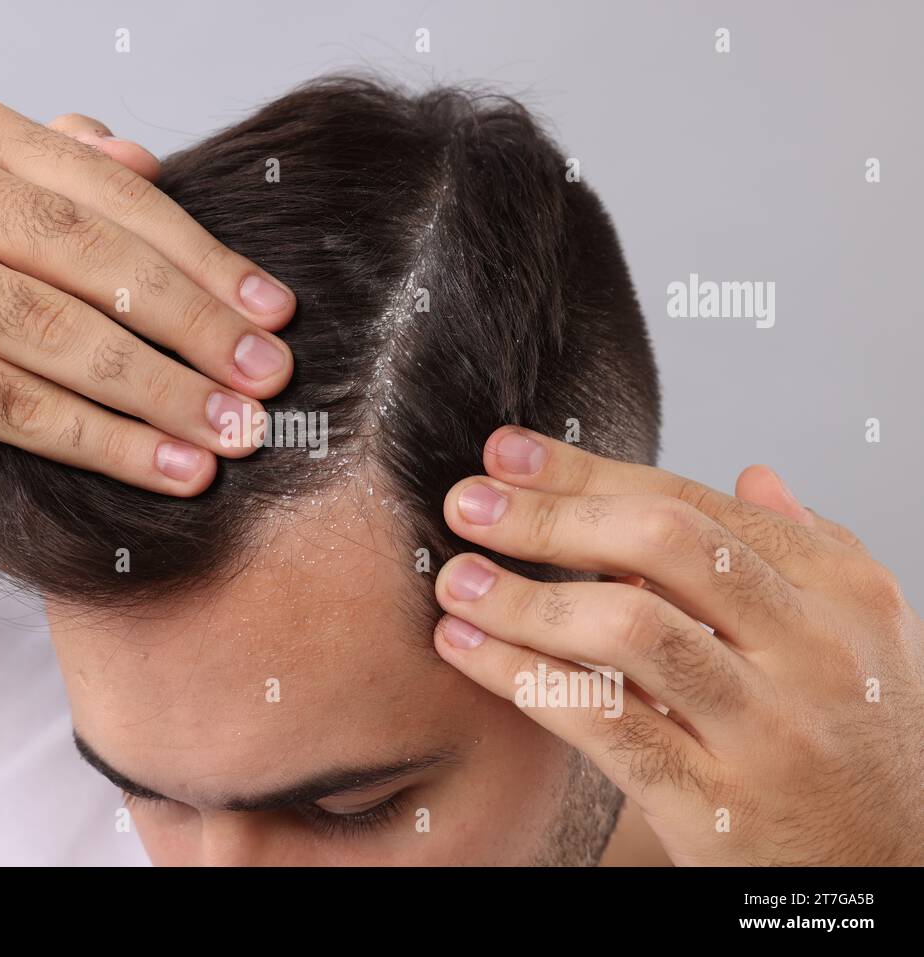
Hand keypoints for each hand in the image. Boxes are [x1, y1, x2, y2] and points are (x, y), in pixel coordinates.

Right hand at [0, 93, 294, 492]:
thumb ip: (60, 178)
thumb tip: (151, 160)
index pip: (112, 195)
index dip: (205, 259)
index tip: (275, 313)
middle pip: (95, 262)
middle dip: (197, 329)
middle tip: (269, 380)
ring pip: (65, 339)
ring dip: (167, 395)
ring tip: (235, 436)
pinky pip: (24, 405)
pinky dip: (110, 443)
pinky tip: (173, 469)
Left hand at [432, 427, 923, 864]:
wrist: (891, 870)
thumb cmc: (859, 744)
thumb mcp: (863, 635)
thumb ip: (804, 552)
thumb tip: (752, 473)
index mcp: (838, 588)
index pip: (691, 502)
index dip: (586, 473)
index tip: (507, 454)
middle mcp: (813, 647)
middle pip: (660, 544)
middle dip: (549, 518)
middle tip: (466, 506)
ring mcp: (768, 727)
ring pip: (628, 629)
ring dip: (522, 598)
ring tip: (456, 582)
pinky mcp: (719, 802)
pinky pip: (602, 720)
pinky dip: (521, 676)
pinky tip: (468, 651)